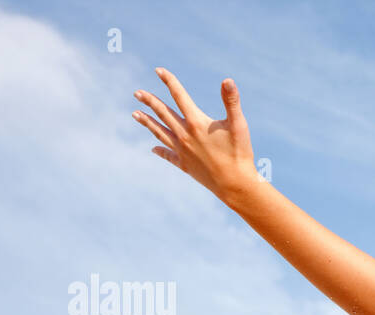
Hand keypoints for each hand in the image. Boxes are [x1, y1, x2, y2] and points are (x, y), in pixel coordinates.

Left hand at [131, 68, 257, 202]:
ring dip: (147, 122)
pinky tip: (153, 148)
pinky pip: (168, 155)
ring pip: (160, 132)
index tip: (158, 70)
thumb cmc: (239, 153)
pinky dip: (160, 150)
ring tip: (135, 114)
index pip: (179, 96)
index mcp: (196, 122)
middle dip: (149, 101)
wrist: (235, 184)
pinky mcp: (184, 165)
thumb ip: (231, 101)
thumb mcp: (238, 125)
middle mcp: (184, 135)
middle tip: (137, 93)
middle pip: (163, 113)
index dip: (169, 81)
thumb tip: (227, 80)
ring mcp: (182, 151)